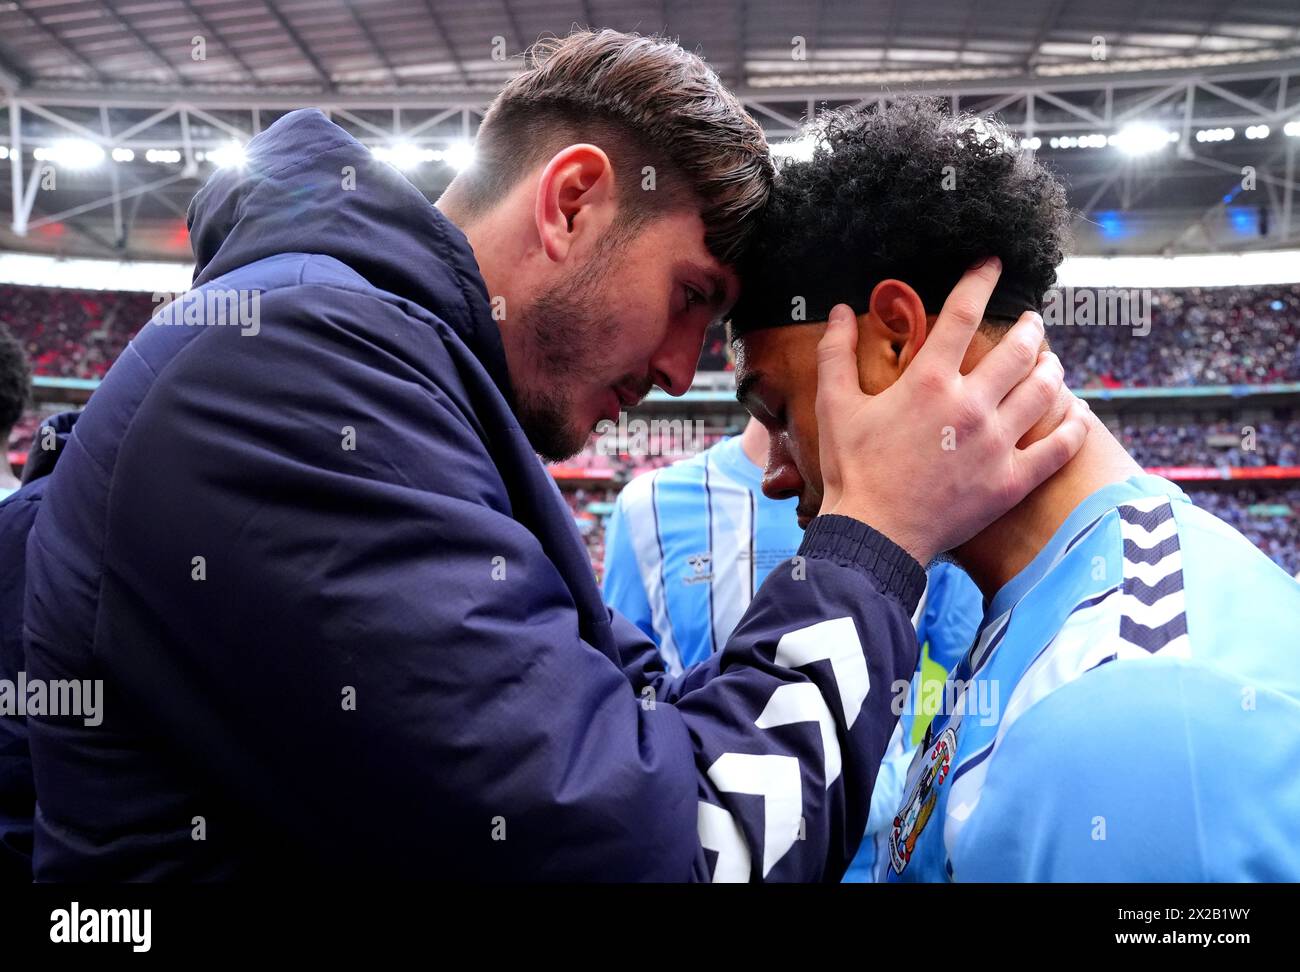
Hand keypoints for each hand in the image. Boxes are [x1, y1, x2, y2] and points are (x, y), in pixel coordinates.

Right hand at [815, 258, 1089, 565]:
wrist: (874, 536)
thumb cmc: (852, 470)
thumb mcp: (835, 407)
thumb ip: (836, 354)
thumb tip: (838, 311)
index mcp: (929, 381)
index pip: (963, 313)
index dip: (981, 280)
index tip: (993, 263)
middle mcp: (970, 405)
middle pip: (1019, 349)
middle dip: (1030, 328)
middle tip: (1032, 323)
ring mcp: (996, 444)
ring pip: (1045, 391)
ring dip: (1053, 369)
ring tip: (1051, 362)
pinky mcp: (1011, 481)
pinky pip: (1059, 447)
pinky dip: (1074, 425)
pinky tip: (1077, 413)